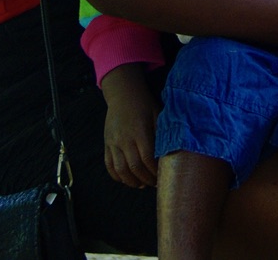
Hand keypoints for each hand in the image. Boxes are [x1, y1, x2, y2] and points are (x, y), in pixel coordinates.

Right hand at [101, 64, 159, 188]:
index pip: (147, 158)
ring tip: (141, 184)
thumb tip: (171, 152)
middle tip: (154, 183)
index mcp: (140, 131)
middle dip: (146, 179)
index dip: (155, 171)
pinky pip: (109, 165)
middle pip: (134, 167)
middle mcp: (125, 139)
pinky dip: (117, 176)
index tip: (162, 176)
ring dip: (131, 181)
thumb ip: (162, 133)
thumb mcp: (157, 114)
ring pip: (120, 169)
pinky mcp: (107, 143)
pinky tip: (126, 178)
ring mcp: (113, 142)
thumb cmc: (144, 103)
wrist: (123, 93)